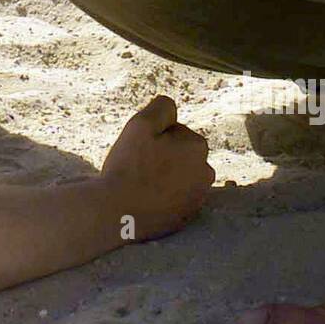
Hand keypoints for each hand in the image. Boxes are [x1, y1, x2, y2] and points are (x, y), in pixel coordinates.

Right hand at [100, 95, 214, 239]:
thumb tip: (171, 107)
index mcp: (198, 146)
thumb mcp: (141, 124)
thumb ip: (162, 107)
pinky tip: (146, 200)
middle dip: (163, 156)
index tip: (140, 150)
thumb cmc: (129, 166)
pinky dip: (163, 197)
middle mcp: (206, 172)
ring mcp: (198, 197)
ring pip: (178, 176)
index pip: (175, 132)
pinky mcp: (188, 216)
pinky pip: (175, 198)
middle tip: (139, 167)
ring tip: (142, 185)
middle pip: (179, 154)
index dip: (154, 138)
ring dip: (164, 176)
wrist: (118, 213)